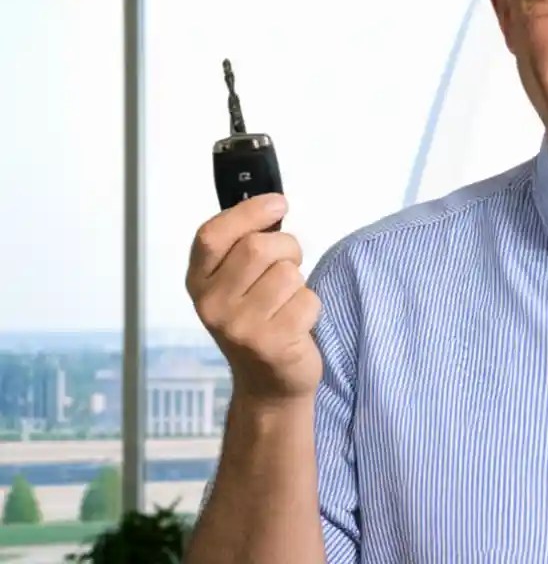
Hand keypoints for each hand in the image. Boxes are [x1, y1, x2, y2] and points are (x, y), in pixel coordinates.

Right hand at [186, 193, 321, 402]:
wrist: (267, 382)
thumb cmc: (258, 319)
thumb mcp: (236, 282)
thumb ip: (243, 245)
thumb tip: (272, 203)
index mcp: (198, 281)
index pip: (212, 234)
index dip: (248, 212)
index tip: (278, 204)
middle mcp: (211, 305)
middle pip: (257, 248)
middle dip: (287, 248)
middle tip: (290, 263)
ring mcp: (239, 327)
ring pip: (287, 274)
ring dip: (299, 282)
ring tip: (287, 301)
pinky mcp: (270, 344)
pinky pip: (307, 301)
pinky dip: (312, 307)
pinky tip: (296, 324)